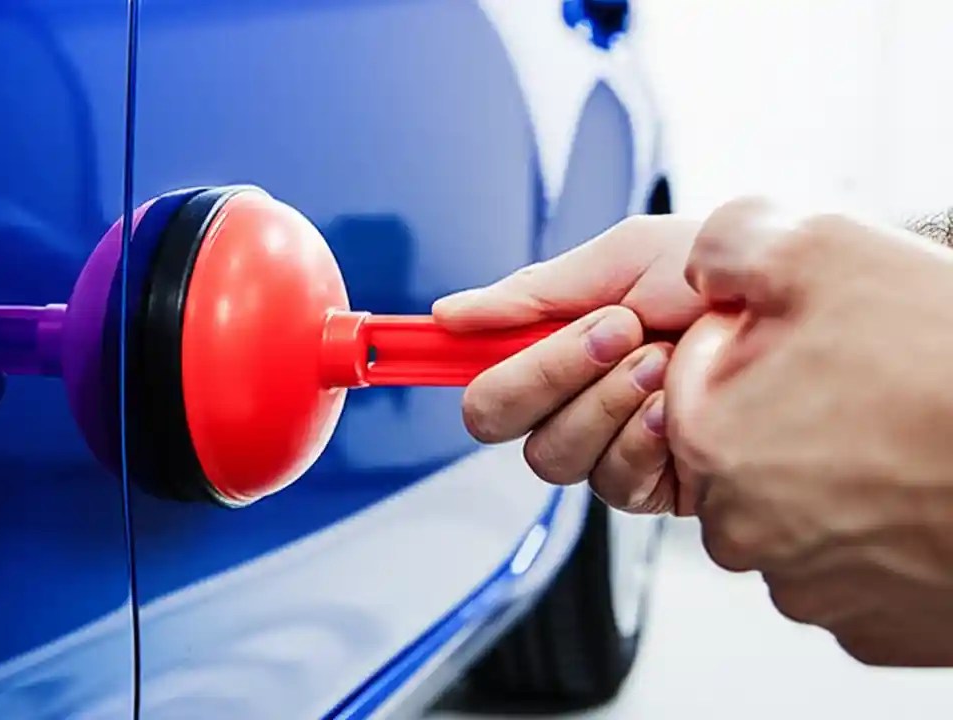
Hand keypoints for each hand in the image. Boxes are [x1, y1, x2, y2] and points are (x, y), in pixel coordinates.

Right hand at [432, 215, 705, 512]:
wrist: (793, 313)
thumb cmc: (715, 278)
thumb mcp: (621, 258)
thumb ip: (530, 293)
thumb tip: (450, 312)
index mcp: (553, 344)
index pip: (474, 368)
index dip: (437, 361)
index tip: (421, 345)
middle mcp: (571, 400)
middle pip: (493, 418)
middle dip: (546, 369)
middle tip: (611, 330)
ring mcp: (607, 446)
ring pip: (550, 454)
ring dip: (604, 400)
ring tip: (660, 360)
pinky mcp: (652, 487)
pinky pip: (611, 481)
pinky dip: (642, 438)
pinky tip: (676, 406)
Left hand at [667, 197, 952, 665]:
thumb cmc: (945, 361)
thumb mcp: (820, 250)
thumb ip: (728, 246)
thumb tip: (698, 268)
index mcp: (707, 441)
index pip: (693, 387)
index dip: (752, 352)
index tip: (812, 344)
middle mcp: (739, 530)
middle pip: (740, 457)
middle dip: (789, 419)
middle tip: (867, 389)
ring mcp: (808, 587)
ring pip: (796, 517)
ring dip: (836, 481)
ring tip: (904, 439)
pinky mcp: (870, 627)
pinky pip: (856, 570)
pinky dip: (882, 536)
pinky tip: (921, 495)